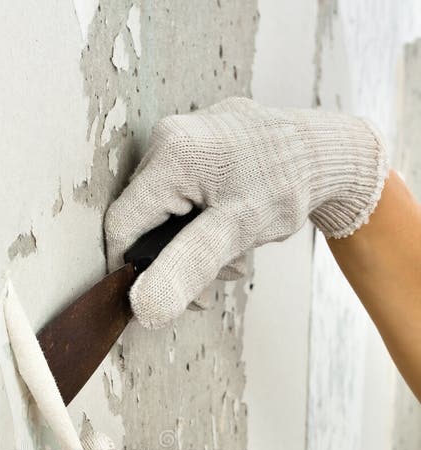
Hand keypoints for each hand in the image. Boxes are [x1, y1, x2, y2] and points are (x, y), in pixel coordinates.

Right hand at [105, 97, 387, 327]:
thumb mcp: (236, 232)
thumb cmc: (288, 185)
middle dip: (176, 258)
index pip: (123, 225)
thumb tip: (144, 307)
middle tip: (219, 275)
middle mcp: (169, 138)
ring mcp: (185, 137)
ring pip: (167, 212)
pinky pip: (185, 193)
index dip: (130, 267)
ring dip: (195, 245)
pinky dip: (205, 221)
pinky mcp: (201, 143)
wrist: (330, 154)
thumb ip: (187, 267)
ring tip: (236, 254)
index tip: (153, 295)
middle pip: (146, 220)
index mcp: (170, 156)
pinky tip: (234, 229)